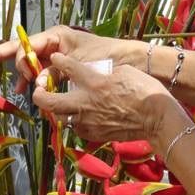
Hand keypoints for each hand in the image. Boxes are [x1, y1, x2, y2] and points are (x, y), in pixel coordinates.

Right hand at [0, 25, 120, 95]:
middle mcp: (53, 43)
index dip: (12, 55)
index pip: (26, 44)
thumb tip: (36, 84)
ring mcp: (57, 54)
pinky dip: (35, 81)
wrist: (128, 62)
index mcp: (56, 36)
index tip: (2, 66)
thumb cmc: (106, 57)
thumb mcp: (78, 63)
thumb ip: (55, 73)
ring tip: (16, 88)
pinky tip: (27, 91)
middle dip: (4, 56)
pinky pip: (42, 72)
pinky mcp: (62, 66)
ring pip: (31, 63)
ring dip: (22, 75)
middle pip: (23, 49)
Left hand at [32, 53, 172, 143]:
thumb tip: (90, 73)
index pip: (67, 67)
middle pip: (49, 102)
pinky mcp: (94, 135)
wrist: (157, 118)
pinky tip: (79, 116)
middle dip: (39, 96)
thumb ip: (101, 72)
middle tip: (38, 92)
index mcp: (94, 83)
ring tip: (58, 105)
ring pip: (60, 118)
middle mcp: (86, 103)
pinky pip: (76, 128)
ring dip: (56, 111)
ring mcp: (88, 122)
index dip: (58, 61)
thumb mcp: (122, 71)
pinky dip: (74, 121)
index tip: (56, 59)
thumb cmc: (144, 90)